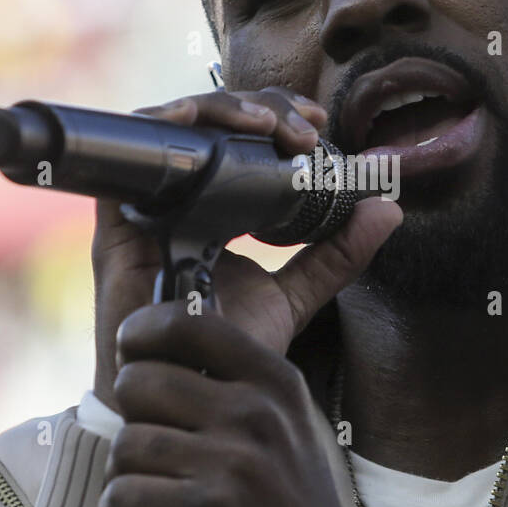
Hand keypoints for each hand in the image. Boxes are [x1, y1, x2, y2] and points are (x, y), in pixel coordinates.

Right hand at [91, 86, 401, 410]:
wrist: (186, 399)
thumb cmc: (224, 352)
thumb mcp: (294, 295)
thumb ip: (337, 254)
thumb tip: (387, 208)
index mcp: (215, 209)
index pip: (239, 140)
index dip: (276, 118)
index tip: (319, 125)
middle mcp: (179, 201)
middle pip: (210, 123)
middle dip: (259, 107)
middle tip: (302, 130)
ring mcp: (148, 208)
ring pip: (173, 127)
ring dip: (219, 109)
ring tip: (265, 125)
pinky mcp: (120, 223)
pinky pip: (131, 156)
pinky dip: (161, 127)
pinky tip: (195, 121)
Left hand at [98, 308, 371, 506]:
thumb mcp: (280, 429)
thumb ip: (229, 386)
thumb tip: (145, 350)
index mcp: (274, 380)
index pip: (185, 323)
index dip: (140, 336)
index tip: (132, 359)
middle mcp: (257, 409)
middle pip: (138, 382)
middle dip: (132, 422)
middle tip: (155, 457)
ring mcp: (237, 459)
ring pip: (126, 443)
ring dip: (126, 477)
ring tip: (157, 498)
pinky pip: (122, 496)